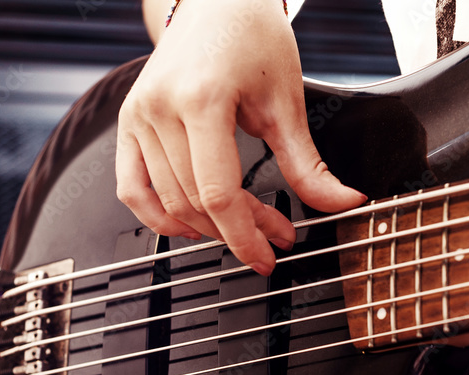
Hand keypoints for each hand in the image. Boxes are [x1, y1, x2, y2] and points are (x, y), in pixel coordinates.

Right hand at [116, 0, 366, 274]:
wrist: (217, 0)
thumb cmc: (251, 36)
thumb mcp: (287, 101)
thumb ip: (308, 163)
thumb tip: (340, 203)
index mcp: (201, 100)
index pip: (218, 193)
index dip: (245, 235)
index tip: (268, 255)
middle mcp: (160, 109)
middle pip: (195, 202)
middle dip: (239, 230)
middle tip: (275, 236)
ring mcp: (138, 116)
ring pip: (167, 201)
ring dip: (208, 227)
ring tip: (244, 227)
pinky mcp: (129, 122)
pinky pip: (131, 187)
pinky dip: (157, 216)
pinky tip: (190, 226)